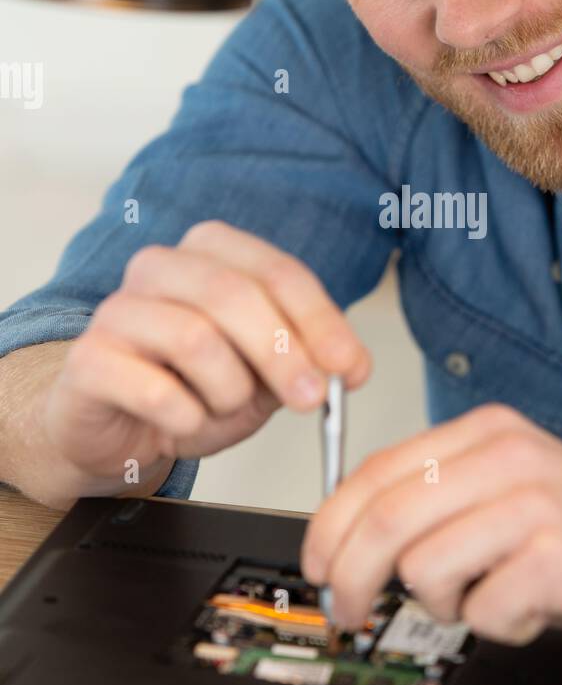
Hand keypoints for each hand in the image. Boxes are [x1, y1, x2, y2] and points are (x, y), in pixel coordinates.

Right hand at [41, 220, 369, 489]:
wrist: (115, 432)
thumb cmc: (189, 390)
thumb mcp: (262, 375)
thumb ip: (305, 362)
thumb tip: (349, 367)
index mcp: (209, 252)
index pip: (277, 272)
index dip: (320, 321)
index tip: (350, 367)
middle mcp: (159, 267)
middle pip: (234, 294)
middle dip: (283, 353)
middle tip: (308, 398)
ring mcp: (118, 309)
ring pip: (195, 338)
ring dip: (228, 391)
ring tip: (221, 409)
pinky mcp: (89, 360)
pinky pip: (155, 391)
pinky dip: (186, 418)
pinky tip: (184, 423)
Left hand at [301, 403, 561, 654]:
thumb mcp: (510, 491)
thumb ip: (440, 499)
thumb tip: (347, 538)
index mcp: (488, 432)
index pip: (375, 471)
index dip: (330, 526)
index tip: (318, 566)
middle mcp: (509, 455)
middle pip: (385, 518)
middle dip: (351, 577)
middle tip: (348, 612)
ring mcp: (536, 502)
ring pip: (426, 567)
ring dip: (446, 604)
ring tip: (493, 596)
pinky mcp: (559, 555)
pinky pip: (482, 609)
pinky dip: (498, 625)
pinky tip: (535, 608)